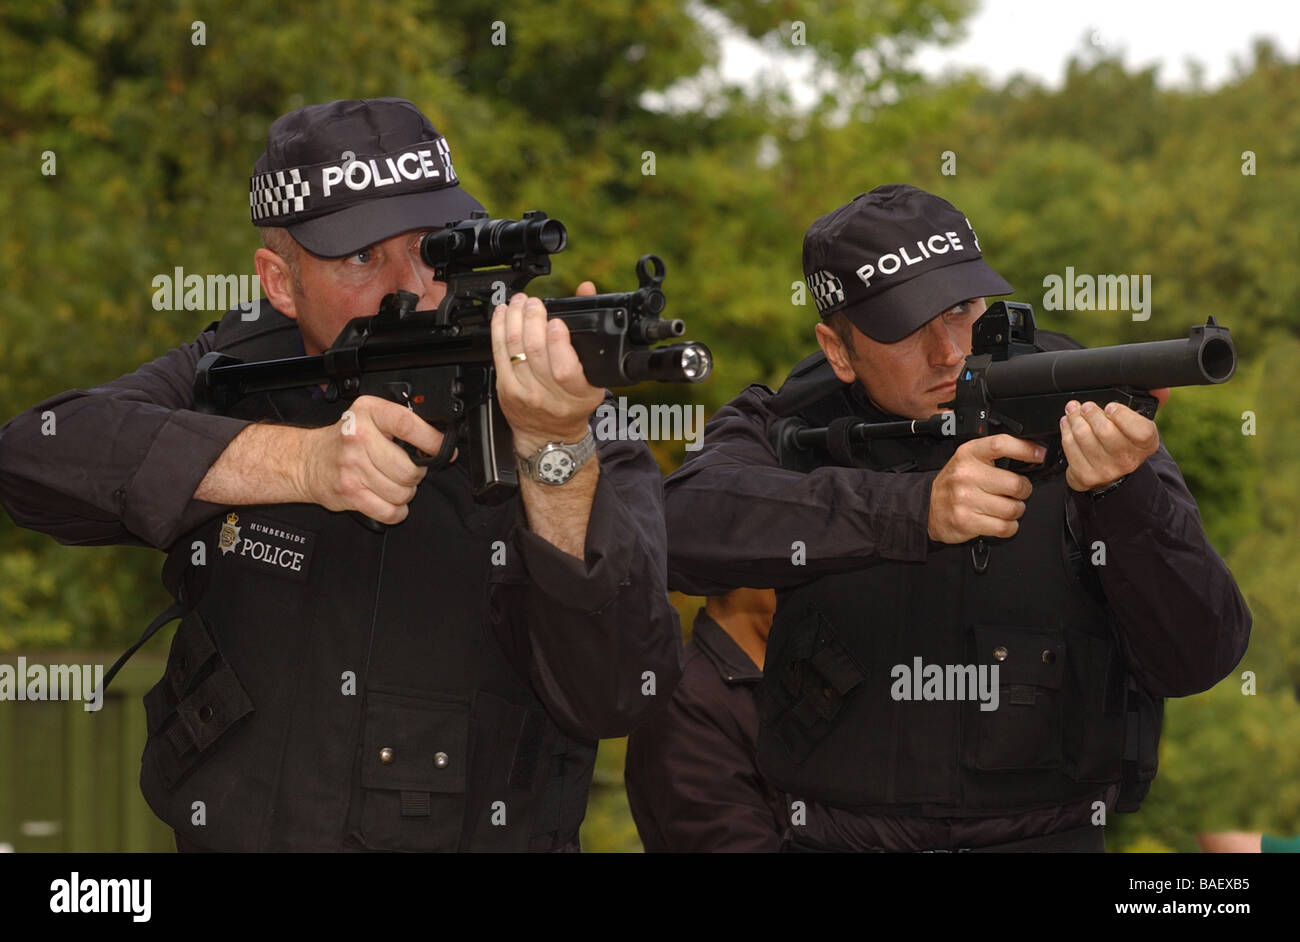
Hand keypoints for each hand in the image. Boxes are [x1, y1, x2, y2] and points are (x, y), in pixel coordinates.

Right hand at [297, 395, 445, 523]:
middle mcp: (358, 436)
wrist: (307, 460)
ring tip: (393, 484)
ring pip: (402, 492)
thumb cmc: (344, 439)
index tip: (443, 449)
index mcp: (368, 411)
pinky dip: (395, 511)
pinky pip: (388, 511)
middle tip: (408, 470)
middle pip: (409, 468)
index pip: (407, 424)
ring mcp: (352, 467)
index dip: (431, 440)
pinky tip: (389, 501)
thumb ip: (400, 422)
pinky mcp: (349, 493)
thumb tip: (439, 440)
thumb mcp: (369, 416)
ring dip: (404, 493)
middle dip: (416, 474)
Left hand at [492, 281, 604, 455]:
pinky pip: (499, 354)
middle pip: (535, 352)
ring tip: (519, 302)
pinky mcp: (505, 389)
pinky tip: (502, 314)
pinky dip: (499, 329)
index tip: (556, 321)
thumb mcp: (595, 377)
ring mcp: (525, 394)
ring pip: (514, 349)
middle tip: (534, 303)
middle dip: (532, 319)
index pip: (564, 369)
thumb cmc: (573, 404)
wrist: (550, 436)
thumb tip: (587, 290)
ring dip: (514, 319)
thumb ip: (591, 332)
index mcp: (579, 394)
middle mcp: (551, 397)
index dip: (557, 341)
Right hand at [927, 434, 1041, 542]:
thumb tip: (1032, 452)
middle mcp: (966, 475)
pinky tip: (1000, 521)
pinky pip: (1004, 527)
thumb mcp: (968, 460)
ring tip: (1005, 508)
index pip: (1001, 444)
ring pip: (1012, 509)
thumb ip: (994, 454)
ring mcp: (966, 499)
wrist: (928, 508)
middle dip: (1022, 491)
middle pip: (1015, 484)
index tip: (1039, 455)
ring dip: (1015, 511)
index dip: (1025, 449)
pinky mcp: (967, 521)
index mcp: (969, 454)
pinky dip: (1008, 527)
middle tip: (1016, 492)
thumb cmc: (954, 484)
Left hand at [1060, 399, 1158, 491]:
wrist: (1110, 473)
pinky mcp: (1086, 476)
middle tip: (1086, 406)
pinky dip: (1066, 431)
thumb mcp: (1139, 423)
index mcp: (1146, 444)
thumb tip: (1160, 389)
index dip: (1122, 415)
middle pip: (1105, 431)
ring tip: (1073, 411)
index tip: (1110, 406)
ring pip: (1084, 437)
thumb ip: (1149, 401)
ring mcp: (1106, 470)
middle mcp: (1128, 460)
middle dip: (1091, 413)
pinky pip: (1070, 447)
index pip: (1140, 430)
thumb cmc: (1124, 440)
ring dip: (1075, 419)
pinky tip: (1068, 424)